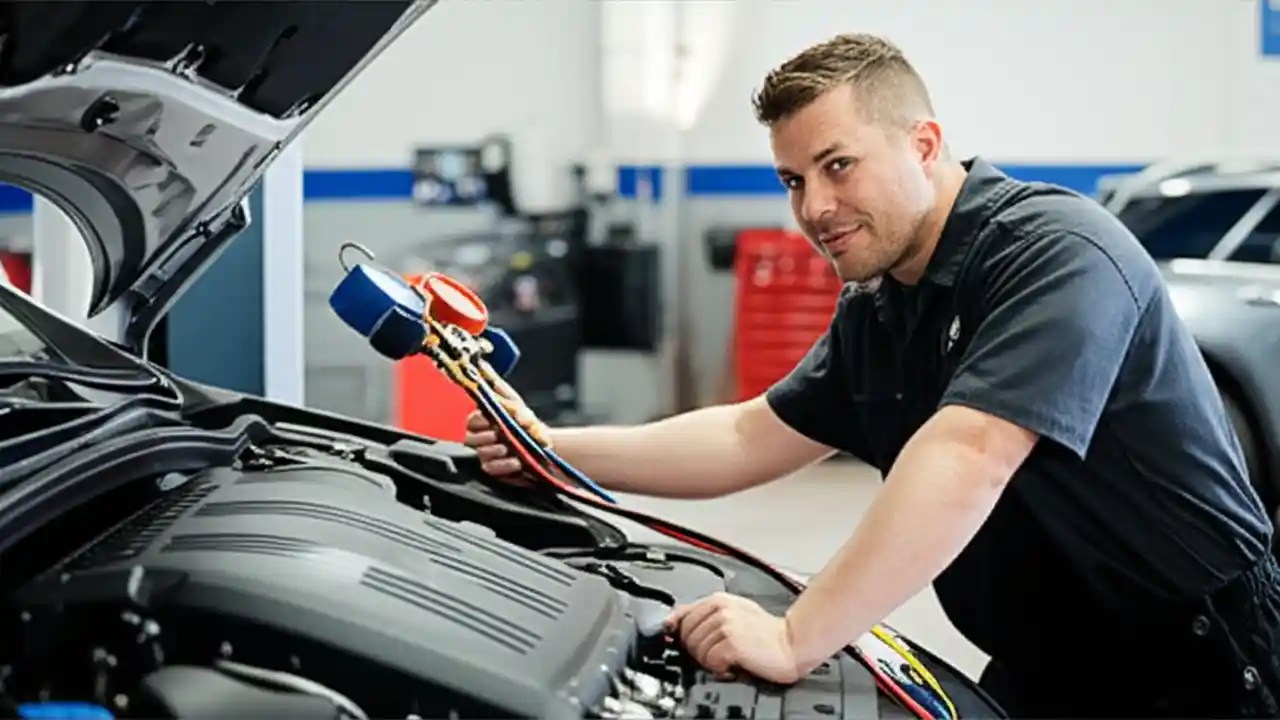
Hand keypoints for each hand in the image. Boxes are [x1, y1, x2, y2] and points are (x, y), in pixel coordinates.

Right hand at [463, 379, 549, 483]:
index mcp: (482, 421)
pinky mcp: (494, 470)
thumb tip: (484, 365)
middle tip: (501, 434)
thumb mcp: (515, 403)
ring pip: (481, 453)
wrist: (544, 445)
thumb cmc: (526, 422)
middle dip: (488, 436)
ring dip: (496, 450)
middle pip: (471, 439)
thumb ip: (499, 388)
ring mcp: (486, 455)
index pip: (471, 420)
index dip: (482, 421)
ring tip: (511, 448)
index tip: (495, 420)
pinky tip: (516, 461)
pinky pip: (491, 468)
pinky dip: (504, 465)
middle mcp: (480, 438)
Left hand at [665, 592, 801, 684]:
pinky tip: (731, 666)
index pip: (683, 615)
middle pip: (687, 636)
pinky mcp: (732, 643)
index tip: (685, 642)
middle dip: (697, 651)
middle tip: (716, 654)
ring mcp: (726, 625)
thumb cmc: (767, 633)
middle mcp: (721, 610)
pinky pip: (710, 661)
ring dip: (710, 662)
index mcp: (719, 600)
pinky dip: (719, 669)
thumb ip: (705, 614)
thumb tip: (673, 621)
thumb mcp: (734, 613)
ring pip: (697, 651)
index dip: (681, 633)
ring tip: (727, 659)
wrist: (792, 645)